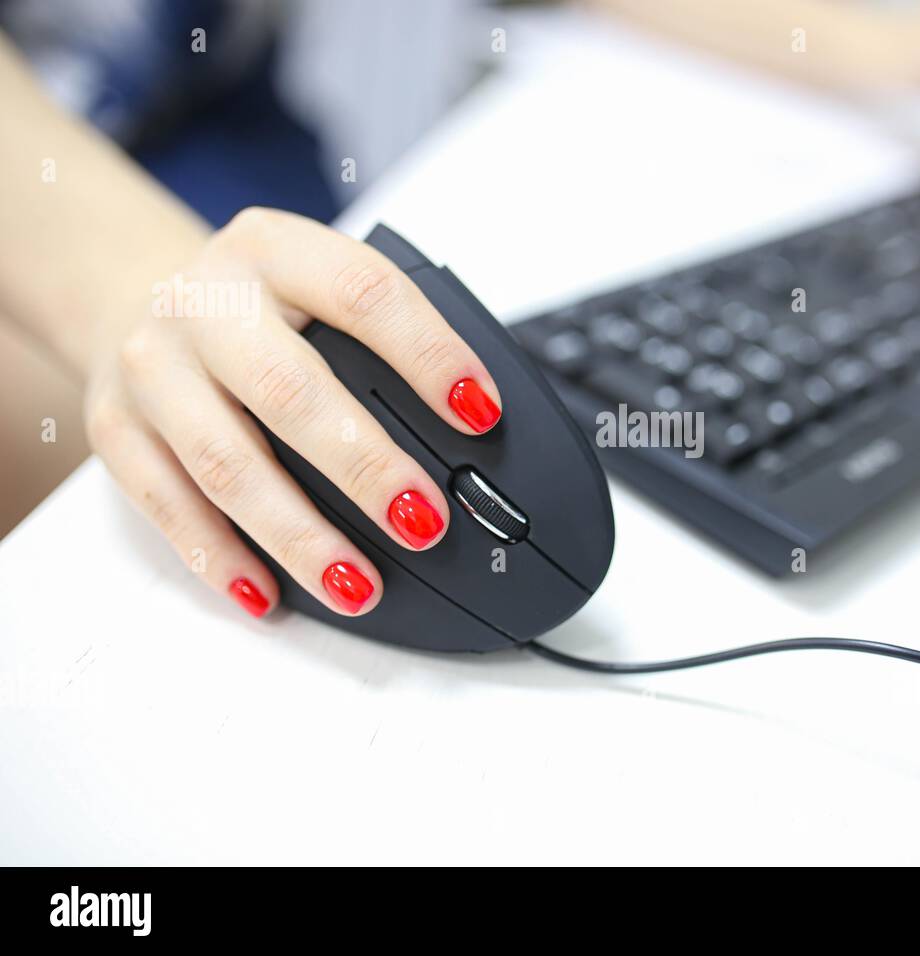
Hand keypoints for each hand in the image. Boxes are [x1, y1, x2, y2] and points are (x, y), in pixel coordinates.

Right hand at [83, 208, 502, 619]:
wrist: (133, 293)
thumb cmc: (258, 304)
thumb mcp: (317, 283)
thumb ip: (384, 337)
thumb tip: (475, 424)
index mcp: (276, 250)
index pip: (364, 293)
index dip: (428, 354)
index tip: (479, 412)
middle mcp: (206, 301)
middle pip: (289, 390)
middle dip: (365, 466)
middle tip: (424, 522)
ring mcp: (152, 366)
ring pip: (226, 464)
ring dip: (298, 535)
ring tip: (357, 584)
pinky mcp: (115, 427)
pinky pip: (167, 504)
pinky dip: (220, 556)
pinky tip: (268, 594)